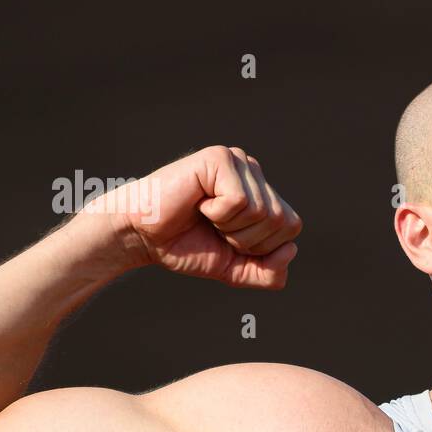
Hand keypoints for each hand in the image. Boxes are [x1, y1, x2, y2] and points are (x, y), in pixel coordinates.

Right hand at [88, 145, 301, 288]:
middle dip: (247, 240)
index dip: (262, 247)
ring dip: (231, 228)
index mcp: (262, 192)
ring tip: (206, 216)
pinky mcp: (218, 158)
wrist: (140, 237)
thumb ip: (268, 273)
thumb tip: (291, 250)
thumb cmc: (185, 246)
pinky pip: (239, 201)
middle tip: (214, 229)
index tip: (227, 240)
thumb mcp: (235, 269)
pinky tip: (198, 204)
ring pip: (262, 212)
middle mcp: (253, 171)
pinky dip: (218, 214)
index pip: (292, 227)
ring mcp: (237, 161)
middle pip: (282, 220)